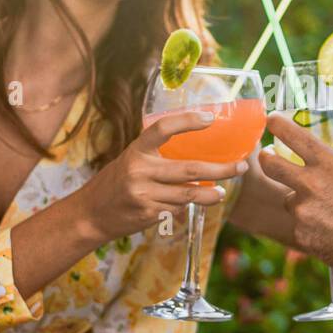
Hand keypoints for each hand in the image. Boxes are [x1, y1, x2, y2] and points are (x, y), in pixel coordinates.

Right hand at [83, 110, 248, 244]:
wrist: (90, 214)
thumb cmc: (115, 183)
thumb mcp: (131, 161)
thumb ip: (157, 156)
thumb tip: (197, 150)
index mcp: (136, 150)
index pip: (163, 128)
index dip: (187, 121)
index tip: (210, 119)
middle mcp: (139, 170)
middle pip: (189, 170)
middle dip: (221, 170)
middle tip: (241, 167)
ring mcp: (144, 194)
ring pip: (188, 195)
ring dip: (210, 195)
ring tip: (222, 192)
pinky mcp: (147, 214)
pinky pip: (176, 210)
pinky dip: (187, 208)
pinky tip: (193, 205)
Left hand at [258, 112, 332, 282]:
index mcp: (329, 164)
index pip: (292, 135)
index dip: (277, 124)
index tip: (272, 120)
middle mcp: (310, 185)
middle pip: (269, 164)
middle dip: (265, 158)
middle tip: (269, 158)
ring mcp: (302, 211)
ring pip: (289, 199)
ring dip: (299, 200)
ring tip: (327, 210)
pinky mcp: (301, 234)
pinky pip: (300, 224)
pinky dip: (311, 225)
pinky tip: (331, 231)